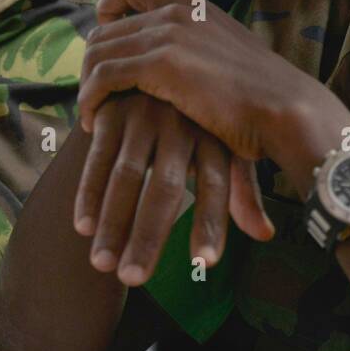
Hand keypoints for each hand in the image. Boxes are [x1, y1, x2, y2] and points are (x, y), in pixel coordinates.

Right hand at [75, 92, 274, 286]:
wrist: (160, 71)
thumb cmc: (200, 124)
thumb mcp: (226, 148)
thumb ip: (242, 193)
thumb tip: (265, 234)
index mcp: (214, 136)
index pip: (217, 185)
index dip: (211, 223)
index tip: (206, 263)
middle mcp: (181, 126)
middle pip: (165, 188)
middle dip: (148, 236)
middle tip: (134, 279)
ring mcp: (144, 117)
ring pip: (126, 177)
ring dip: (112, 224)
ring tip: (103, 265)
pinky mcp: (112, 113)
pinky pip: (99, 159)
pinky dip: (88, 194)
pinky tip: (84, 227)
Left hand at [79, 0, 349, 191]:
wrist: (288, 111)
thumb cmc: (265, 98)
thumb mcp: (231, 55)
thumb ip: (201, 48)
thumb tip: (185, 67)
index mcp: (195, 3)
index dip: (107, 11)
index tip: (114, 50)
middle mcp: (178, 10)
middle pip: (103, 27)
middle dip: (92, 64)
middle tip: (97, 97)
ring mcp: (169, 35)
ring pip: (96, 52)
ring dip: (86, 86)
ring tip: (91, 114)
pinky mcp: (161, 65)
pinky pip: (102, 77)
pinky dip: (90, 100)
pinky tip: (94, 122)